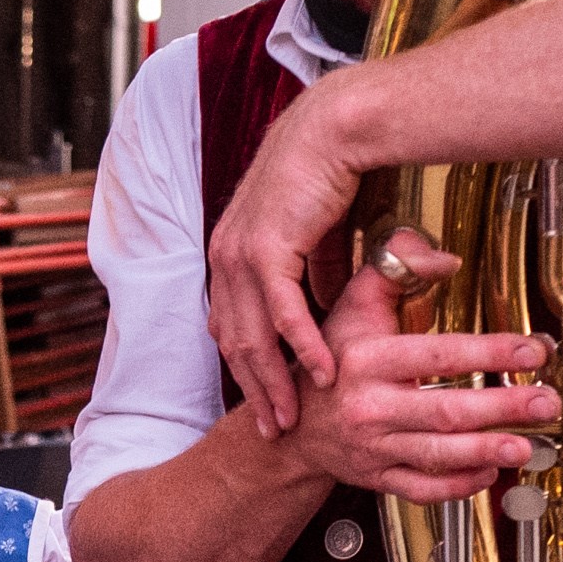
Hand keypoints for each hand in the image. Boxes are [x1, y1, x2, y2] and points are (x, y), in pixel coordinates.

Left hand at [207, 75, 364, 433]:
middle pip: (234, 343)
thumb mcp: (320, 241)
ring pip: (253, 336)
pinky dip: (303, 347)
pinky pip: (283, 313)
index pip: (230, 326)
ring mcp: (240, 254)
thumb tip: (328, 310)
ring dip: (276, 382)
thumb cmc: (332, 177)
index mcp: (231, 254)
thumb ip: (318, 277)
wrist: (337, 132)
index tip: (269, 403)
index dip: (248, 370)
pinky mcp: (267, 248)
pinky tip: (322, 373)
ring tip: (295, 416)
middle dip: (256, 391)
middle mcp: (226, 257)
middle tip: (276, 430)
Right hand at [281, 247, 560, 503]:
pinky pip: (421, 488)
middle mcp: (371, 405)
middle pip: (445, 410)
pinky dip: (456, 485)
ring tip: (526, 445)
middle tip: (545, 402)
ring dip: (486, 451)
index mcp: (368, 360)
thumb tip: (439, 256)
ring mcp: (375, 446)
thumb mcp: (352, 306)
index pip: (438, 355)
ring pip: (437, 454)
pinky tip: (488, 474)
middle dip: (502, 407)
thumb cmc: (331, 360)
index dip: (488, 353)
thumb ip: (393, 271)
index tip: (530, 351)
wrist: (293, 423)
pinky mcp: (378, 477)